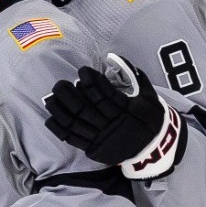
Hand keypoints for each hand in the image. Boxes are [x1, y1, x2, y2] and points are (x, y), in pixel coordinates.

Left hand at [43, 56, 183, 175]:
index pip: (104, 94)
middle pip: (85, 108)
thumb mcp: (149, 96)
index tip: (83, 71)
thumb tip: (115, 57)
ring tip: (51, 98)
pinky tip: (50, 119)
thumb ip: (135, 76)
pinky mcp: (94, 149)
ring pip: (76, 124)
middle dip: (69, 95)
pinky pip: (73, 140)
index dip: (92, 81)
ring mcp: (101, 139)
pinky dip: (60, 130)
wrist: (155, 148)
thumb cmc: (151, 119)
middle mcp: (111, 125)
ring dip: (61, 110)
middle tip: (60, 84)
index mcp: (125, 110)